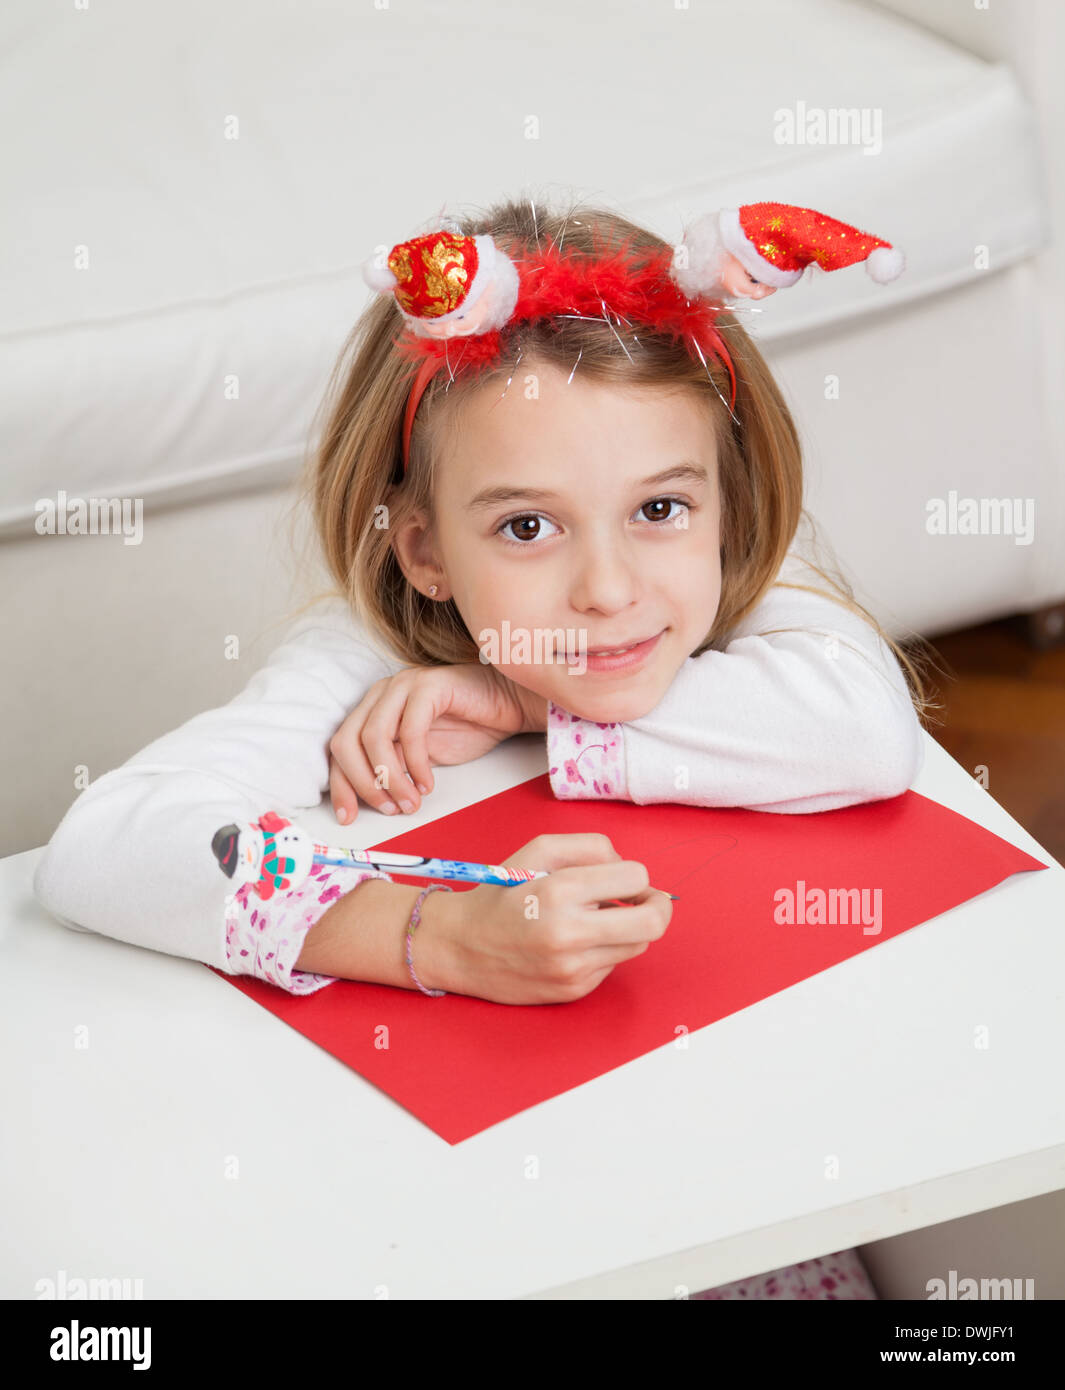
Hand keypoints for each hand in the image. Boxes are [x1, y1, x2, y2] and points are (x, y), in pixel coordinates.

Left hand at [329, 662, 542, 822]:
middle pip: (346, 742)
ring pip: (373, 737)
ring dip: (390, 779)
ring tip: (411, 803)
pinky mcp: (428, 686)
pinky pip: (410, 731)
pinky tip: (428, 783)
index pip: (339, 748)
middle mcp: (380, 694)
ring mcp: (402, 686)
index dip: (341, 785)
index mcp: (372, 709)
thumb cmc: (466, 729)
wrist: (508, 705)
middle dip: (362, 784)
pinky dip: (416, 764)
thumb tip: (370, 798)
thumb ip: (391, 768)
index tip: (348, 817)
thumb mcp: (417, 757)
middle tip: (388, 810)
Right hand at [415, 833, 672, 1003]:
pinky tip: (573, 944)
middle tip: (648, 900)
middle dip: (658, 906)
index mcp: (559, 890)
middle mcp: (569, 933)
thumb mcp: (537, 851)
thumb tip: (629, 868)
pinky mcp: (573, 990)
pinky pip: (612, 965)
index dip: (637, 876)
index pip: (635, 878)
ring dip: (628, 929)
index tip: (628, 880)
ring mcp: (573, 968)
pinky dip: (603, 950)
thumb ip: (590, 847)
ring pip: (637, 945)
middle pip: (653, 922)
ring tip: (594, 920)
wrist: (460, 947)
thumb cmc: (500, 894)